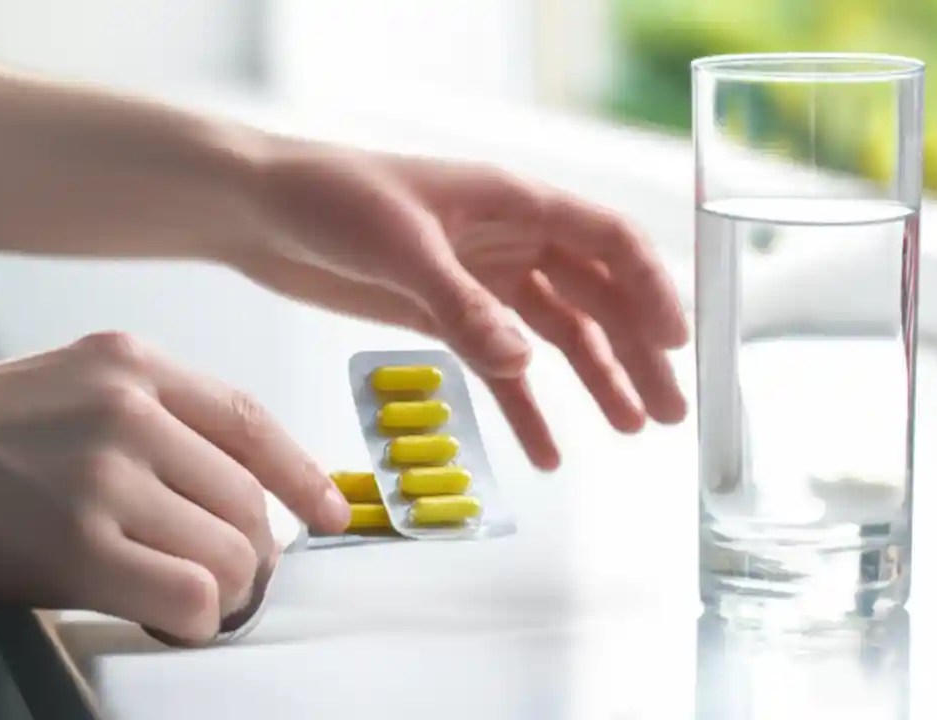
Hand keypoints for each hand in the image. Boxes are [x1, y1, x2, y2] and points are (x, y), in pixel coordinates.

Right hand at [0, 332, 349, 643]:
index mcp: (130, 364)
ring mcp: (104, 477)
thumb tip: (238, 489)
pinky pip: (191, 599)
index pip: (251, 420)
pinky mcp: (77, 548)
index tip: (330, 510)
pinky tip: (165, 619)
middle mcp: (126, 411)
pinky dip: (194, 621)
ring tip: (189, 600)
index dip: (303, 475)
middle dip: (251, 555)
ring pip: (230, 554)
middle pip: (247, 501)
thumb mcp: (69, 390)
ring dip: (222, 592)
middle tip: (230, 579)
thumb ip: (156, 419)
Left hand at [227, 144, 689, 468]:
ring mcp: (483, 282)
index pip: (607, 239)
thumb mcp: (397, 244)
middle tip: (670, 410)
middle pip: (596, 296)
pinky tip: (547, 453)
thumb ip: (461, 303)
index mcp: (514, 202)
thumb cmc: (329, 197)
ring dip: (597, 380)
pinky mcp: (448, 317)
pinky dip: (525, 408)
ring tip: (633, 429)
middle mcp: (512, 241)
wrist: (260, 211)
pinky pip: (502, 369)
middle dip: (636, 351)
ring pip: (559, 335)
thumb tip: (522, 361)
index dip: (650, 286)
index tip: (676, 341)